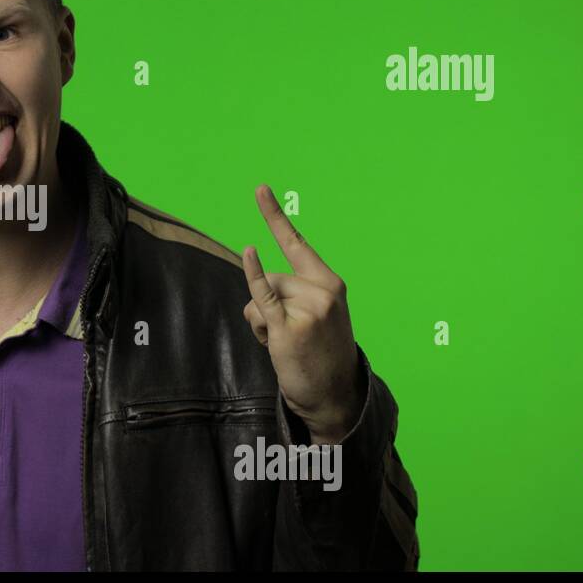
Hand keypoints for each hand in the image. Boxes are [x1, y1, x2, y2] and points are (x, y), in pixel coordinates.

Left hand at [241, 184, 360, 443]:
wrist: (333, 394)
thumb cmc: (318, 352)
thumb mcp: (317, 315)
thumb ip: (292, 292)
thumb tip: (258, 280)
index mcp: (330, 283)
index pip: (296, 243)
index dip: (275, 215)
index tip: (260, 189)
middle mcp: (322, 291)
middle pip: (272, 277)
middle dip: (267, 304)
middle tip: (287, 333)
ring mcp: (308, 309)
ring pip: (261, 295)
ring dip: (261, 320)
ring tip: (283, 342)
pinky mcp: (290, 328)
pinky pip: (263, 297)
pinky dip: (254, 275)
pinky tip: (248, 252)